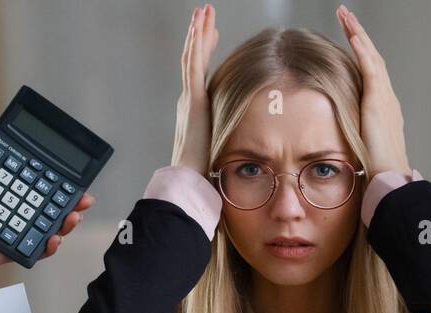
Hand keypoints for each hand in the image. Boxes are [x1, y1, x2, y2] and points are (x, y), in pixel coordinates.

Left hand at [0, 132, 94, 272]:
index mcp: (0, 198)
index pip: (31, 188)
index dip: (51, 182)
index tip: (68, 175)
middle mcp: (10, 217)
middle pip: (46, 209)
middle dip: (69, 204)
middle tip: (84, 198)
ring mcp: (12, 236)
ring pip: (46, 230)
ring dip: (65, 224)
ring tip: (74, 216)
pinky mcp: (9, 254)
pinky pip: (34, 252)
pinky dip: (48, 247)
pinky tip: (54, 238)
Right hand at [172, 4, 218, 175]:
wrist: (189, 178)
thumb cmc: (204, 173)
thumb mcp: (220, 151)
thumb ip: (227, 143)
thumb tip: (241, 151)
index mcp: (195, 110)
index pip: (200, 73)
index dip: (205, 52)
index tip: (213, 35)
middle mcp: (189, 99)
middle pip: (195, 59)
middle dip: (201, 35)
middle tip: (206, 14)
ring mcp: (189, 96)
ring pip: (193, 55)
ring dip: (198, 31)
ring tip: (204, 10)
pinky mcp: (193, 96)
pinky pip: (194, 61)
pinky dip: (197, 41)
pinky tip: (201, 24)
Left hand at [337, 6, 409, 175]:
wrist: (388, 179)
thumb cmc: (374, 171)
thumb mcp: (360, 148)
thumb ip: (350, 137)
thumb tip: (333, 142)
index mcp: (382, 108)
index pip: (369, 71)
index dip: (359, 51)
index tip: (348, 35)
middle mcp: (387, 98)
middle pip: (372, 57)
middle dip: (358, 34)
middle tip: (344, 14)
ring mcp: (384, 98)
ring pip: (371, 56)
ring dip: (357, 34)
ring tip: (345, 15)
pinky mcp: (378, 102)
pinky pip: (371, 70)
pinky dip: (362, 51)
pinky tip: (353, 36)